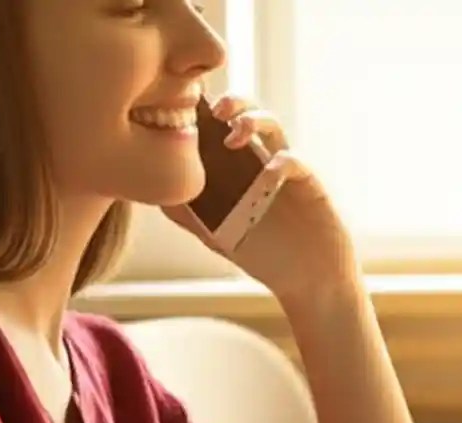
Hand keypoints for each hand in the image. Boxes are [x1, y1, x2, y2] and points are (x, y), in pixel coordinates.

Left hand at [199, 95, 359, 301]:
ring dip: (253, 121)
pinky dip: (280, 163)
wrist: (308, 282)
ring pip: (273, 126)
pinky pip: (294, 161)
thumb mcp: (216, 235)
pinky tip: (266, 178)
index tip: (185, 107)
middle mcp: (262, 161)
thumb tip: (152, 193)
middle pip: (248, 113)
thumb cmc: (266, 255)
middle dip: (232, 102)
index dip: (205, 109)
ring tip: (234, 135)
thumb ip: (188, 214)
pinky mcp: (309, 184)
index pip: (220, 125)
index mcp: (237, 168)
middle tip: (214, 109)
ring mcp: (287, 170)